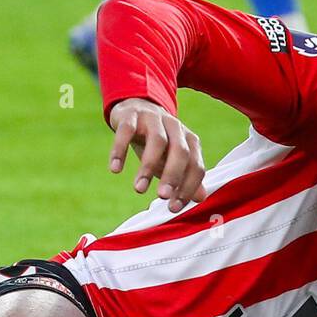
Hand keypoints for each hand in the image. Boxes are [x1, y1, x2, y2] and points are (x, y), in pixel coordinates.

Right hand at [108, 98, 207, 212]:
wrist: (135, 108)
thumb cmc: (155, 142)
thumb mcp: (171, 160)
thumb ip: (186, 177)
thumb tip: (201, 197)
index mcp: (188, 140)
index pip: (195, 165)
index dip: (188, 187)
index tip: (174, 208)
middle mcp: (175, 127)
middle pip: (180, 151)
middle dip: (172, 176)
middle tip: (162, 197)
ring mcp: (153, 119)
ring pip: (157, 141)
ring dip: (148, 167)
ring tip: (138, 189)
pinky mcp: (131, 115)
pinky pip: (126, 131)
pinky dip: (121, 150)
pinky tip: (115, 169)